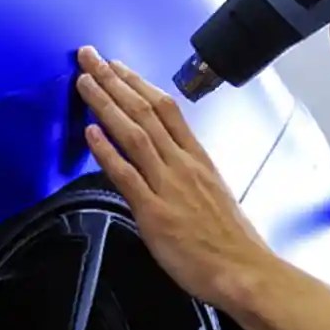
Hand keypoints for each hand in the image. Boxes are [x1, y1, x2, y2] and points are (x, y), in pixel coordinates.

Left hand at [72, 45, 275, 309]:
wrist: (245, 272)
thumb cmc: (231, 242)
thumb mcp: (213, 195)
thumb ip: (187, 177)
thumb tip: (166, 167)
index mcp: (197, 159)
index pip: (166, 109)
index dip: (138, 84)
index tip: (117, 66)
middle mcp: (182, 164)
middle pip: (144, 111)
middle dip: (114, 80)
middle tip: (89, 56)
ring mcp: (168, 186)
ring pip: (133, 134)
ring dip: (105, 103)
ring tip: (84, 81)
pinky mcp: (154, 212)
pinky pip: (126, 175)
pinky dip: (106, 150)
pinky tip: (89, 131)